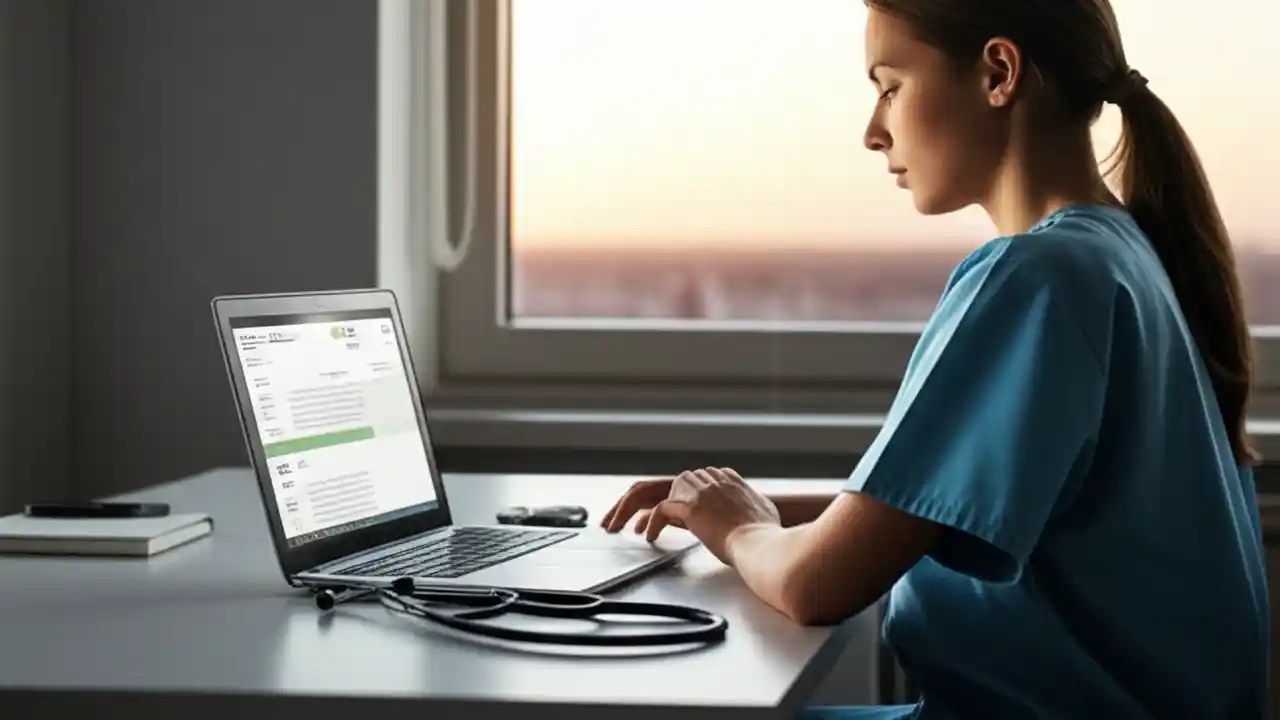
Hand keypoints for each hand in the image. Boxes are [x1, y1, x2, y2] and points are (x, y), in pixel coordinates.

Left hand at [602, 467, 780, 564]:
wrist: (763, 544)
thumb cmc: (766, 536)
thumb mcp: (763, 512)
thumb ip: (751, 504)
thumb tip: (755, 509)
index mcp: (728, 479)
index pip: (694, 480)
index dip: (678, 496)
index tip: (667, 509)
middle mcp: (712, 479)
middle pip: (672, 483)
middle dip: (648, 497)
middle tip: (632, 512)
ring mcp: (700, 492)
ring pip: (659, 491)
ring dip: (638, 508)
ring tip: (625, 525)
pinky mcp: (690, 507)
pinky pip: (660, 511)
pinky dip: (652, 523)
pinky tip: (648, 536)